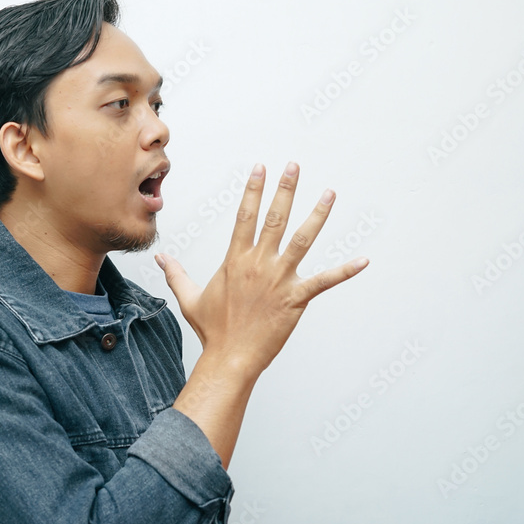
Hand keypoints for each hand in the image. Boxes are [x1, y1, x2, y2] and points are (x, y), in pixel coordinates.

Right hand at [156, 161, 367, 374]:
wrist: (230, 358)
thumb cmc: (212, 330)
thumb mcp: (189, 297)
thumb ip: (175, 274)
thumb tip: (160, 258)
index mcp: (235, 261)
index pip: (244, 216)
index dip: (253, 190)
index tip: (261, 168)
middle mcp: (258, 264)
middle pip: (274, 219)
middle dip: (285, 190)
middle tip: (294, 166)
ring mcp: (278, 280)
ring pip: (302, 240)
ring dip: (318, 215)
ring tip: (329, 193)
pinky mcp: (295, 299)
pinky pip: (324, 281)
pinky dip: (345, 271)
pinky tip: (363, 260)